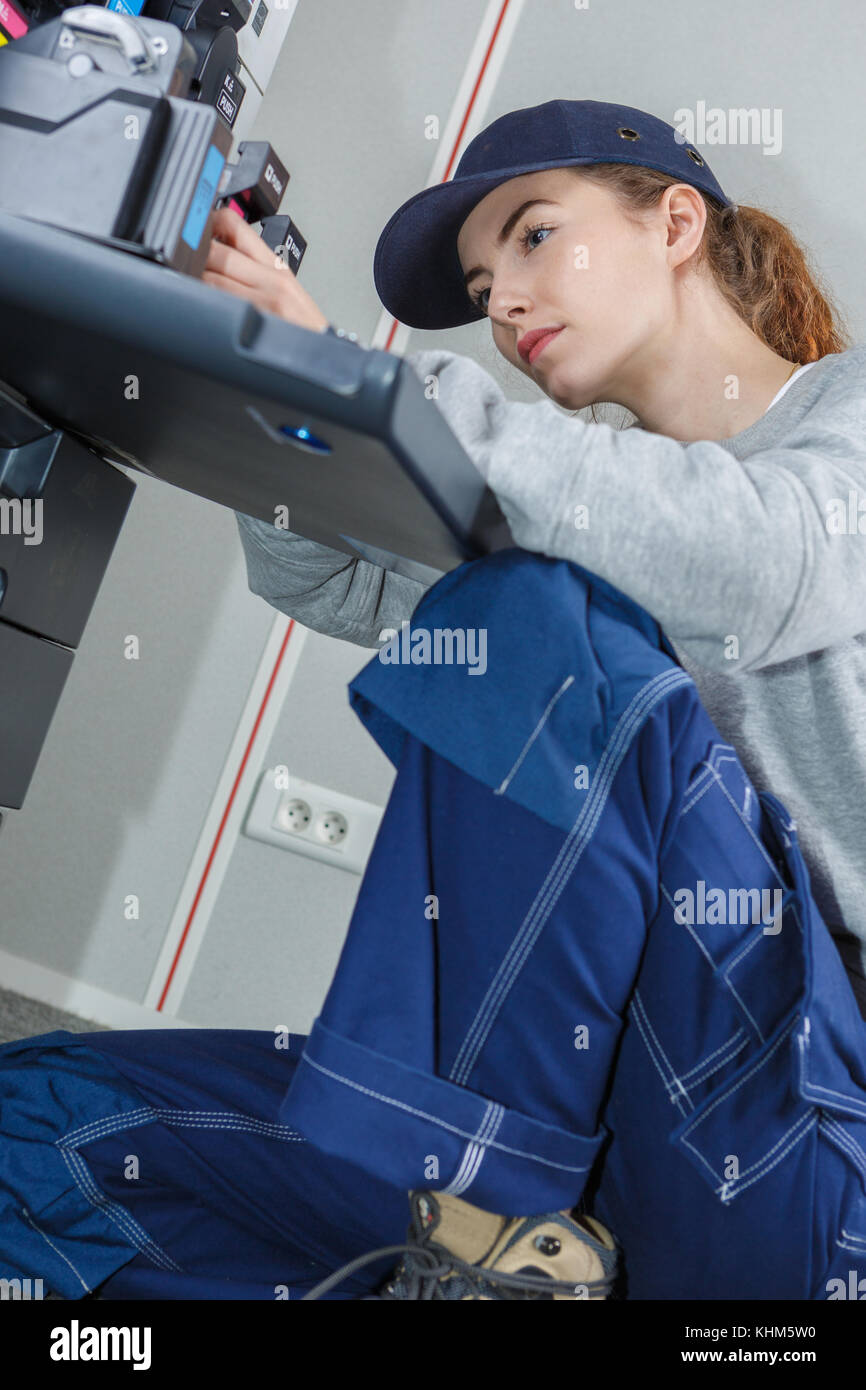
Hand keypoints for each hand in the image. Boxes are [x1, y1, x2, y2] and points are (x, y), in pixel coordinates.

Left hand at [202, 205, 329, 332]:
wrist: (322, 357)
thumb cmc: (302, 330)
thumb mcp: (286, 291)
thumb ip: (255, 270)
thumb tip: (218, 254)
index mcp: (277, 266)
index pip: (237, 227)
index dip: (211, 222)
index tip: (199, 229)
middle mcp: (272, 279)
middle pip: (218, 250)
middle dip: (197, 256)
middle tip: (190, 263)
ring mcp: (263, 300)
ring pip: (211, 275)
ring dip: (196, 279)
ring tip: (194, 286)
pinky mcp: (254, 320)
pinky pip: (217, 302)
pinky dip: (204, 301)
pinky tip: (204, 306)